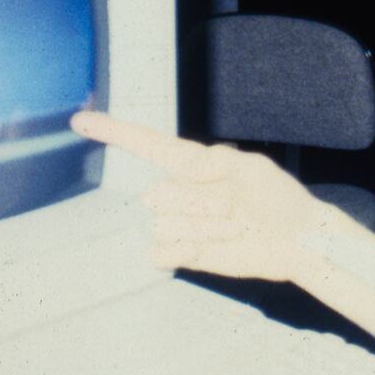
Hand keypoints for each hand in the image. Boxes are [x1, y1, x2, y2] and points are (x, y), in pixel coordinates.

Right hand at [70, 110, 364, 282]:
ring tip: (235, 227)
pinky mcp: (181, 253)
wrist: (294, 241)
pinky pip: (159, 252)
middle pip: (157, 195)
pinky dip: (185, 251)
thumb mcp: (255, 169)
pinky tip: (213, 247)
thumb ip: (218, 162)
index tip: (80, 121)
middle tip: (234, 209)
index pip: (146, 145)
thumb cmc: (279, 199)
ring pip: (163, 226)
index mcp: (193, 163)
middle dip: (197, 204)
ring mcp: (178, 223)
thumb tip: (185, 167)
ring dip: (205, 229)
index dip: (114, 133)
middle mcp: (178, 191)